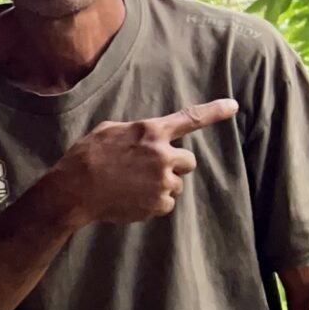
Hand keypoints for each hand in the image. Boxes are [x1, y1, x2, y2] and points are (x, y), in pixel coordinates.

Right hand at [50, 100, 236, 227]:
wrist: (74, 190)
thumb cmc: (86, 156)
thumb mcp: (109, 130)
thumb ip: (135, 132)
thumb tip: (146, 136)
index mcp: (151, 131)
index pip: (190, 118)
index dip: (215, 111)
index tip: (234, 106)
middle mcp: (162, 154)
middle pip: (188, 162)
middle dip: (175, 166)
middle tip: (152, 171)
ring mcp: (162, 181)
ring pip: (175, 185)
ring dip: (161, 186)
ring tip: (132, 187)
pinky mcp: (158, 203)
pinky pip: (166, 204)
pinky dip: (152, 203)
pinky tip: (131, 199)